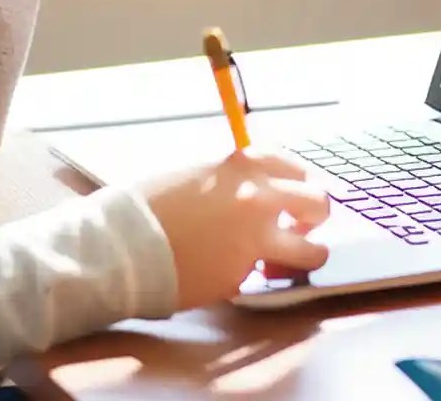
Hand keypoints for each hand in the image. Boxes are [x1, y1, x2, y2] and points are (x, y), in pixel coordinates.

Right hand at [140, 147, 331, 309]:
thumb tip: (246, 191)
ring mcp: (257, 238)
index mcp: (242, 165)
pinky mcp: (246, 274)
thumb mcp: (192, 176)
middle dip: (315, 215)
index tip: (298, 192)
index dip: (300, 181)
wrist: (124, 245)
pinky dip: (264, 275)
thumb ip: (227, 181)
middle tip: (303, 225)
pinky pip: (270, 274)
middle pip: (317, 202)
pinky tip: (245, 272)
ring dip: (309, 253)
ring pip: (313, 250)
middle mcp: (258, 198)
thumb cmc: (146, 206)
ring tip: (297, 258)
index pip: (293, 167)